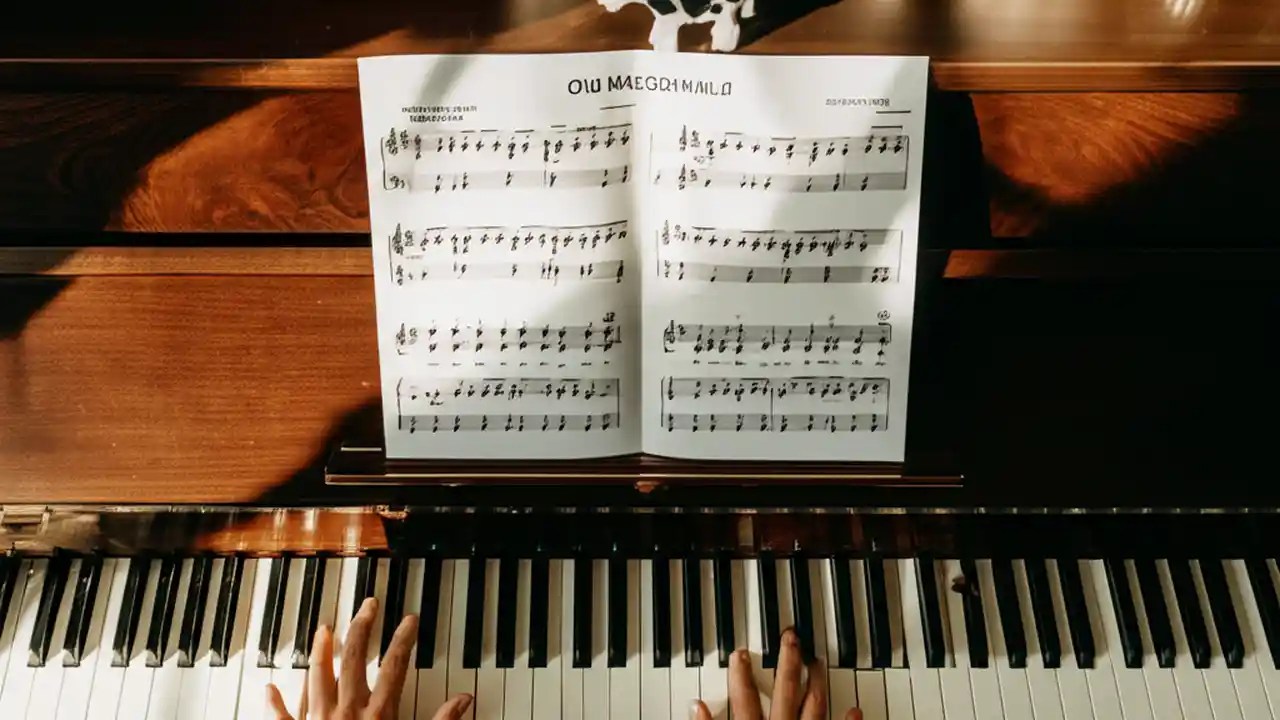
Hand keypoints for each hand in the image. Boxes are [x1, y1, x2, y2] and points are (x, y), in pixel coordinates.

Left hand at [266, 596, 472, 719]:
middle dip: (362, 627)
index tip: (409, 620)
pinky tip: (269, 688)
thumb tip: (463, 701)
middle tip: (368, 606)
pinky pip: (281, 717)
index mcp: (378, 715)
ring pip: (318, 676)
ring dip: (320, 650)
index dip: (404, 638)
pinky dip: (274, 703)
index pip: (395, 665)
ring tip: (323, 629)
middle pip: (355, 658)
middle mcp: (347, 712)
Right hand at [691, 627, 860, 719]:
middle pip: (786, 691)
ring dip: (816, 682)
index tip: (741, 652)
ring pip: (814, 707)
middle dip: (787, 660)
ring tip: (818, 661)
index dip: (742, 674)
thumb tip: (695, 706)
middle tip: (791, 636)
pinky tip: (856, 709)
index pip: (746, 699)